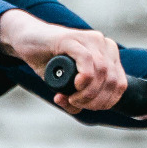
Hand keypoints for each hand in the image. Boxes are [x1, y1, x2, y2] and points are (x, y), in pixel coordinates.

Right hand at [0, 9, 127, 113]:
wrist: (26, 39)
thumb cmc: (49, 62)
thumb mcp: (65, 84)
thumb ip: (74, 96)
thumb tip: (77, 108)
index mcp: (110, 54)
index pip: (120, 84)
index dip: (107, 101)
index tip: (89, 107)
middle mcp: (104, 44)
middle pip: (112, 80)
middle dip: (96, 99)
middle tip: (76, 103)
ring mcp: (90, 39)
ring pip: (102, 71)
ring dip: (89, 92)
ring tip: (72, 98)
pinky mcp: (73, 38)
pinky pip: (88, 59)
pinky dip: (85, 77)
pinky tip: (76, 85)